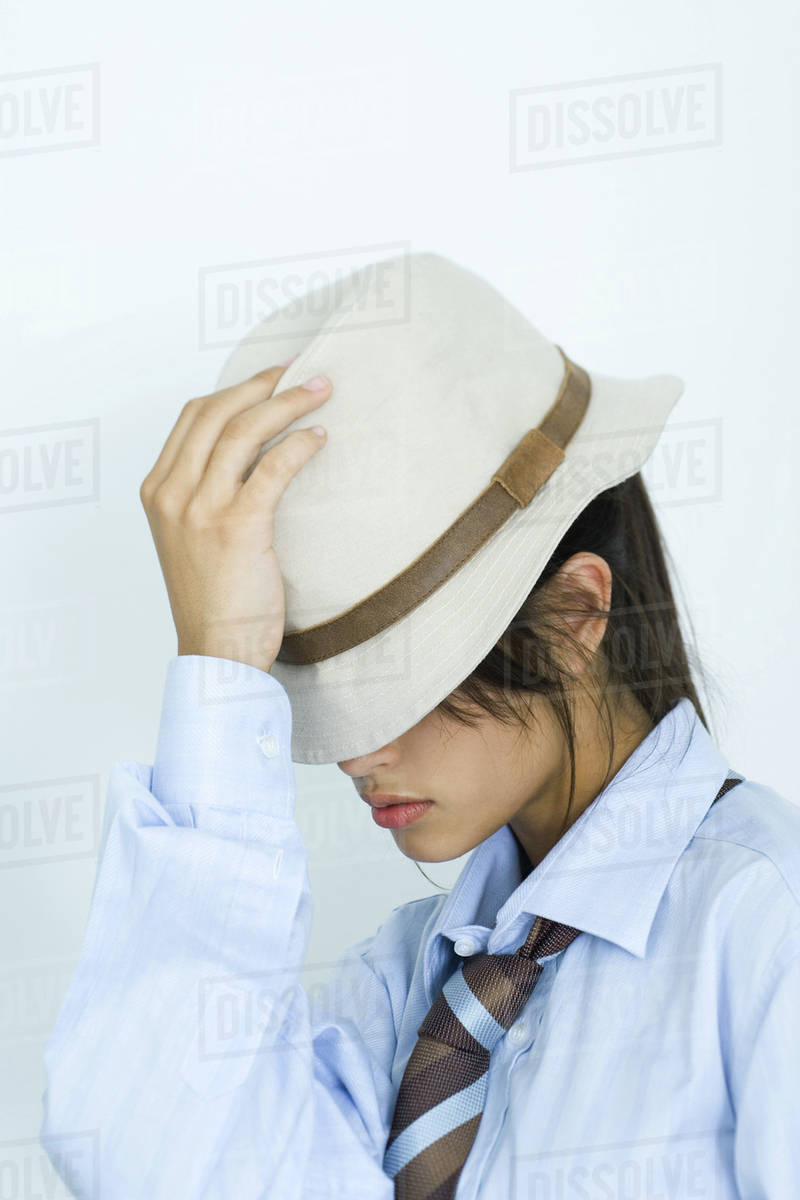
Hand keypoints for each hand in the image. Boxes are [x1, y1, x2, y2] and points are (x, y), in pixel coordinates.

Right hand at [139, 363, 330, 673]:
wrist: (216, 654)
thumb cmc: (214, 600)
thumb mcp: (193, 537)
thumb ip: (206, 493)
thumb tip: (253, 451)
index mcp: (157, 491)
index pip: (192, 418)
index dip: (233, 389)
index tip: (268, 377)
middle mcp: (172, 493)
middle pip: (217, 412)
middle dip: (262, 384)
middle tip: (301, 372)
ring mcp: (201, 509)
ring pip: (244, 432)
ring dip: (287, 404)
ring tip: (321, 392)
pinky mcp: (237, 526)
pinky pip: (273, 468)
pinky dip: (299, 444)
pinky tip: (319, 438)